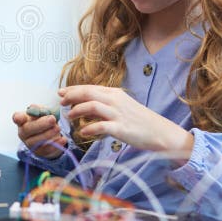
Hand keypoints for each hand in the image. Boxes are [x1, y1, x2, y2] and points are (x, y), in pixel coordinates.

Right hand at [12, 105, 67, 158]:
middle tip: (52, 119)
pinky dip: (56, 144)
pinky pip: (47, 149)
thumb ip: (41, 110)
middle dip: (41, 124)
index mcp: (23, 120)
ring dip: (49, 134)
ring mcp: (30, 144)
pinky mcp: (39, 152)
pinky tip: (63, 139)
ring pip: (37, 141)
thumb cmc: (44, 121)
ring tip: (58, 128)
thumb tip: (40, 110)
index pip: (17, 118)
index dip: (18, 118)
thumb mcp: (43, 113)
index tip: (20, 117)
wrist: (50, 136)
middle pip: (28, 129)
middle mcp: (23, 133)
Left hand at [59, 85, 193, 158]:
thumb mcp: (121, 107)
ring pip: (92, 106)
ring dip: (78, 110)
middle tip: (61, 102)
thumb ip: (103, 106)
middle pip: (88, 93)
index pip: (89, 87)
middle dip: (71, 96)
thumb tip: (84, 108)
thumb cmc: (139, 120)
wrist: (160, 132)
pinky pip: (101, 126)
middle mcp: (115, 101)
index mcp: (114, 93)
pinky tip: (82, 133)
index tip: (61, 92)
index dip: (73, 89)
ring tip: (70, 116)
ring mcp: (118, 114)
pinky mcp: (121, 128)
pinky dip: (89, 129)